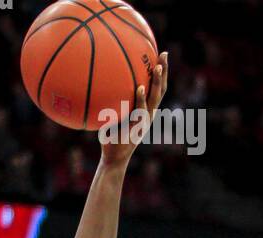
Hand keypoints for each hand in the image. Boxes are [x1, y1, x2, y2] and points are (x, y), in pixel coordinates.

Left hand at [99, 51, 168, 166]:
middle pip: (161, 89)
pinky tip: (140, 87)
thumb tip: (98, 83)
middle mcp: (149, 114)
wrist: (112, 159)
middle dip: (164, 71)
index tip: (160, 55)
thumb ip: (112, 103)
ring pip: (155, 98)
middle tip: (164, 53)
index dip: (161, 72)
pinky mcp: (138, 128)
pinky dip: (141, 99)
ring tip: (157, 67)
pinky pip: (141, 110)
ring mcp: (145, 120)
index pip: (157, 88)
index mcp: (146, 111)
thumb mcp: (112, 117)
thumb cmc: (110, 139)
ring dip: (157, 82)